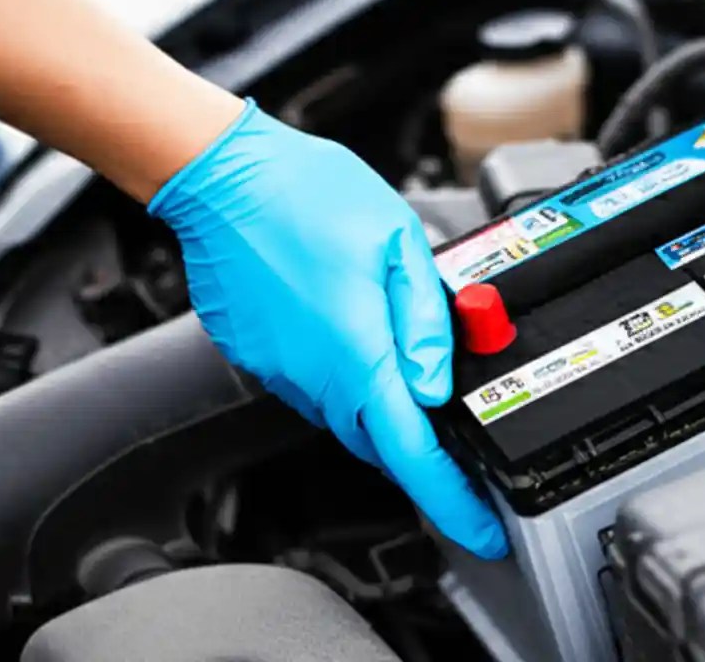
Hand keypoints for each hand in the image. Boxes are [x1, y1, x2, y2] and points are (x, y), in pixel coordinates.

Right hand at [149, 101, 507, 558]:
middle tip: (461, 444)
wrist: (222, 174)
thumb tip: (437, 386)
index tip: (483, 531)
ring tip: (411, 371)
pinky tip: (360, 339)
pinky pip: (318, 390)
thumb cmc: (307, 194)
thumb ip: (426, 319)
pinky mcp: (261, 359)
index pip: (414, 456)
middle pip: (384, 443)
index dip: (454, 502)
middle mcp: (316, 376)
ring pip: (351, 417)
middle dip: (425, 454)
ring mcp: (282, 372)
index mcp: (358, 353)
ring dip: (386, 409)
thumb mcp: (399, 242)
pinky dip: (349, 382)